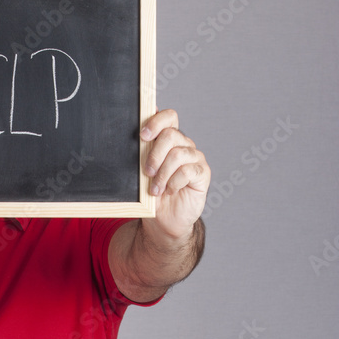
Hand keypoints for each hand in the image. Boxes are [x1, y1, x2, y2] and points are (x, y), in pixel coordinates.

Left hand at [140, 108, 210, 238]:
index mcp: (168, 140)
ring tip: (155, 189)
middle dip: (154, 155)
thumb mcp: (141, 174)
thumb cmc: (151, 195)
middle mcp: (184, 145)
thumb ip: (140, 154)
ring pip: (178, 154)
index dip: (156, 122)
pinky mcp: (202, 173)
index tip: (143, 136)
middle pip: (171, 135)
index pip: (169, 117)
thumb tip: (136, 135)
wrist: (164, 220)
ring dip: (162, 174)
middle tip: (147, 172)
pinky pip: (187, 171)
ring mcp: (195, 158)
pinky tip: (170, 191)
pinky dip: (174, 182)